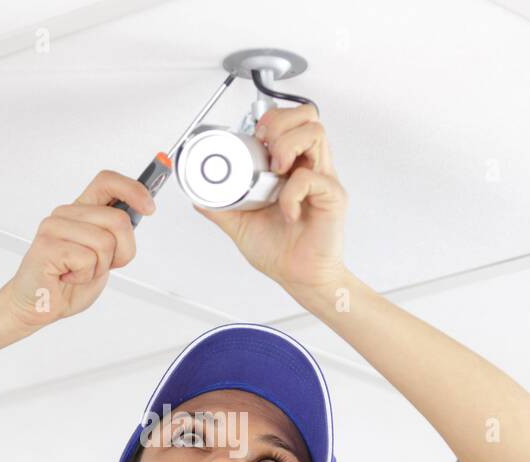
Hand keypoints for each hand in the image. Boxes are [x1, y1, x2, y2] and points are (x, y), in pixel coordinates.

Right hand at [0, 170, 155, 330]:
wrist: (38, 304)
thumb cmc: (68, 281)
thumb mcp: (104, 255)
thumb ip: (117, 234)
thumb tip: (142, 209)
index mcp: (81, 210)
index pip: (107, 182)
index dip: (133, 189)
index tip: (149, 207)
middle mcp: (66, 214)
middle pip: (118, 220)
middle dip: (122, 251)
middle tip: (100, 265)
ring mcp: (54, 227)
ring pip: (105, 242)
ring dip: (99, 267)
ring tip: (79, 272)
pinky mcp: (47, 246)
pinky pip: (87, 259)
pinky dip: (84, 276)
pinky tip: (68, 276)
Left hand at [194, 103, 347, 295]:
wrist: (300, 278)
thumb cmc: (280, 251)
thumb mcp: (240, 224)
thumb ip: (220, 207)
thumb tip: (197, 195)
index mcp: (290, 167)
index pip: (289, 120)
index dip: (270, 119)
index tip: (254, 138)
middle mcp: (308, 167)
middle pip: (306, 115)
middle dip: (280, 123)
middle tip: (266, 150)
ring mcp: (322, 178)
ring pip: (315, 132)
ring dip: (287, 146)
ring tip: (276, 173)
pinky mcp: (332, 196)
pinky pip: (313, 178)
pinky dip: (292, 192)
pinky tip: (287, 211)